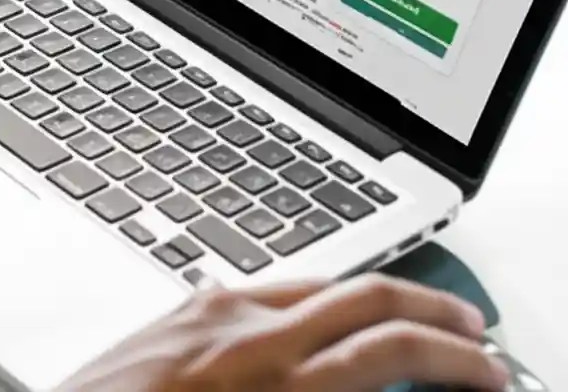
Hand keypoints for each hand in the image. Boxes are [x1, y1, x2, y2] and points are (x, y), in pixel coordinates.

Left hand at [58, 274, 508, 391]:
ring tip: (405, 322)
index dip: (455, 359)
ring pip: (318, 284)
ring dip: (372, 299)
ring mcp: (206, 311)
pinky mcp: (180, 307)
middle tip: (470, 335)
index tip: (486, 373)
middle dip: (433, 311)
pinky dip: (310, 301)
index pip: (390, 351)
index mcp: (268, 385)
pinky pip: (263, 291)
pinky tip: (319, 320)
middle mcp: (240, 335)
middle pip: (365, 295)